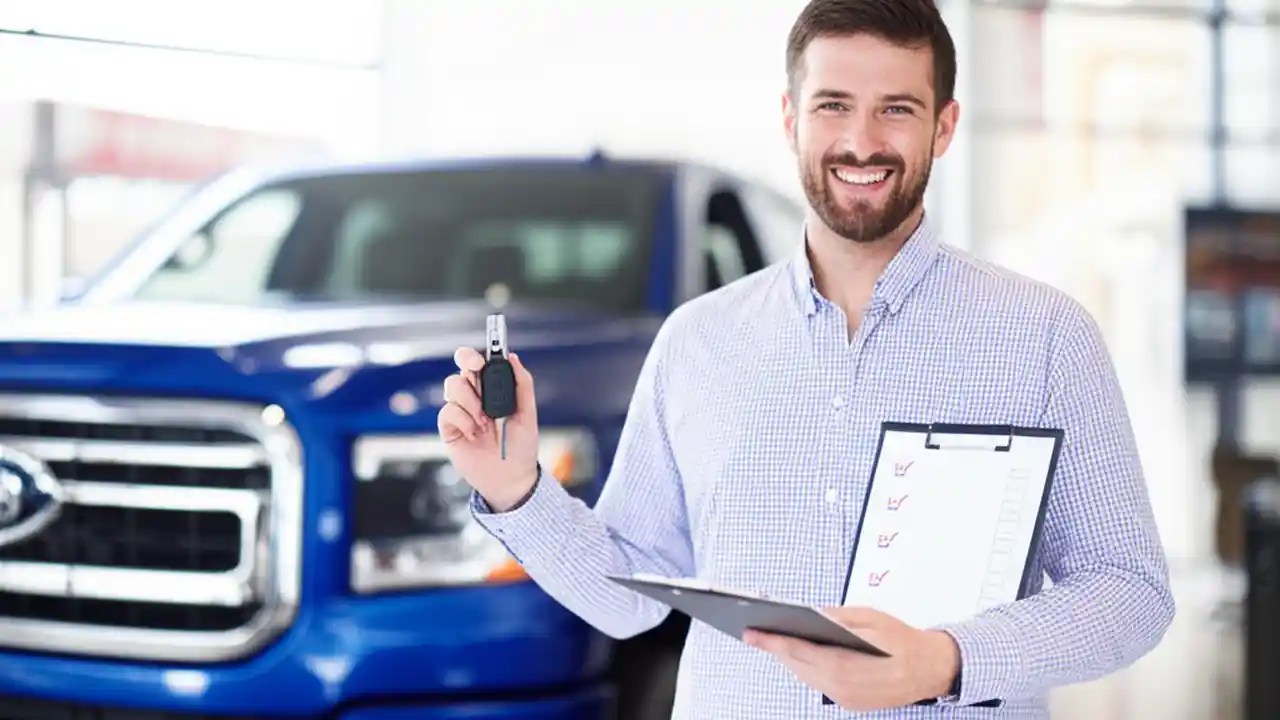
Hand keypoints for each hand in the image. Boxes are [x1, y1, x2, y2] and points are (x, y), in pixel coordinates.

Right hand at [437, 346, 539, 510]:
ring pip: (453, 386)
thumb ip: (522, 384)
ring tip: (484, 421)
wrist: (510, 478)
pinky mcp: (449, 428)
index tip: (481, 358)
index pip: (478, 364)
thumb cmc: (520, 447)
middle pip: (461, 368)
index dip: (475, 355)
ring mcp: (461, 412)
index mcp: (493, 391)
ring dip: (471, 401)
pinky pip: (448, 411)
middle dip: (468, 367)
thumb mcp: (528, 413)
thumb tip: (512, 357)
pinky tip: (474, 433)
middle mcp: (475, 398)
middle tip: (477, 373)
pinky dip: (463, 420)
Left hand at [743, 607, 959, 711]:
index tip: (751, 632)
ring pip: (806, 677)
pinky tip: (801, 655)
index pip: (797, 651)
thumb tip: (811, 613)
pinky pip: (819, 684)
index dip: (771, 641)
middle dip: (777, 649)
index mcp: (843, 665)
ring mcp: (844, 698)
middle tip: (756, 632)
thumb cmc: (904, 641)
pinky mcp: (850, 703)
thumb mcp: (871, 618)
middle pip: (797, 666)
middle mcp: (840, 687)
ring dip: (791, 659)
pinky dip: (808, 669)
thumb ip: (838, 616)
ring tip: (774, 641)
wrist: (931, 670)